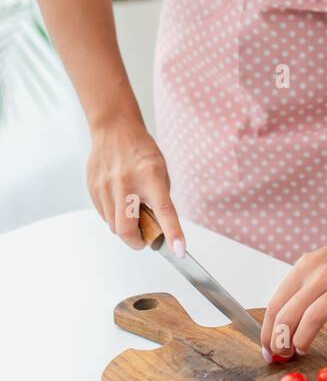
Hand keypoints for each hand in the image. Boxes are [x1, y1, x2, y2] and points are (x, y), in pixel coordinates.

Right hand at [86, 120, 185, 254]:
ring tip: (131, 211)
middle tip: (143, 239)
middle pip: (127, 229)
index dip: (172, 233)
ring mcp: (106, 186)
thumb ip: (159, 198)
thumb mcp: (160, 170)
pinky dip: (113, 216)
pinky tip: (119, 201)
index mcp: (150, 176)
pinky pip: (104, 215)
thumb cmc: (141, 150)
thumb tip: (158, 227)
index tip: (179, 251)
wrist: (114, 129)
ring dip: (124, 228)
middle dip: (136, 242)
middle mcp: (126, 183)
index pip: (164, 210)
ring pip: (113, 226)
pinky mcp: (93, 189)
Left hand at [260, 217, 326, 357]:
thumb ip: (304, 291)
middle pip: (288, 314)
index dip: (268, 332)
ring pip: (312, 316)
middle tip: (284, 355)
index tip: (268, 349)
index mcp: (303, 269)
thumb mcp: (319, 267)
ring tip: (302, 349)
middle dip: (280, 341)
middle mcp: (319, 275)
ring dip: (302, 339)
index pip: (275, 306)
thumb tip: (286, 326)